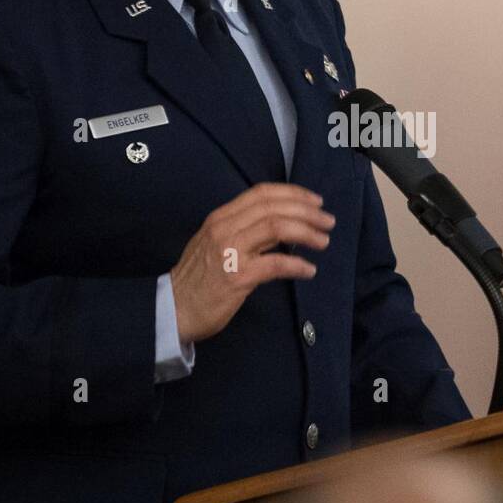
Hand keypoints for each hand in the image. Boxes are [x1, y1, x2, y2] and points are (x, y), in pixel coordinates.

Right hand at [171, 183, 335, 344]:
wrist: (173, 309)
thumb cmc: (199, 278)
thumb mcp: (216, 243)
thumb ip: (243, 230)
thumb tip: (281, 224)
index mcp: (221, 217)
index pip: (262, 194)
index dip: (293, 194)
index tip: (315, 201)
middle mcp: (225, 228)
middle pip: (274, 208)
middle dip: (307, 212)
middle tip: (328, 220)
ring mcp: (230, 251)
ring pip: (277, 228)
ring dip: (307, 232)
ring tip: (324, 241)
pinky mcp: (237, 276)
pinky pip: (275, 264)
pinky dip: (297, 264)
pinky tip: (309, 269)